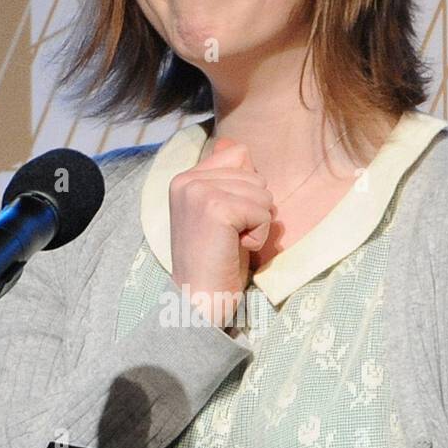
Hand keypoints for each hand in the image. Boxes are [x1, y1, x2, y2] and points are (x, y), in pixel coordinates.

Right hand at [169, 137, 273, 327]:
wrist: (199, 301)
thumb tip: (241, 146)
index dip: (246, 193)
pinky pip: (263, 212)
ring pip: (262, 193)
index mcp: (185, 177)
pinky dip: (258, 236)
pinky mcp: (215, 207)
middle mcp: (187, 179)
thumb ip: (229, 179)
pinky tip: (235, 249)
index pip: (239, 155)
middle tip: (228, 237)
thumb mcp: (223, 213)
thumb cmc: (216, 262)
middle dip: (254, 210)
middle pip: (255, 175)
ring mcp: (199, 191)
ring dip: (257, 224)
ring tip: (231, 243)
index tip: (225, 223)